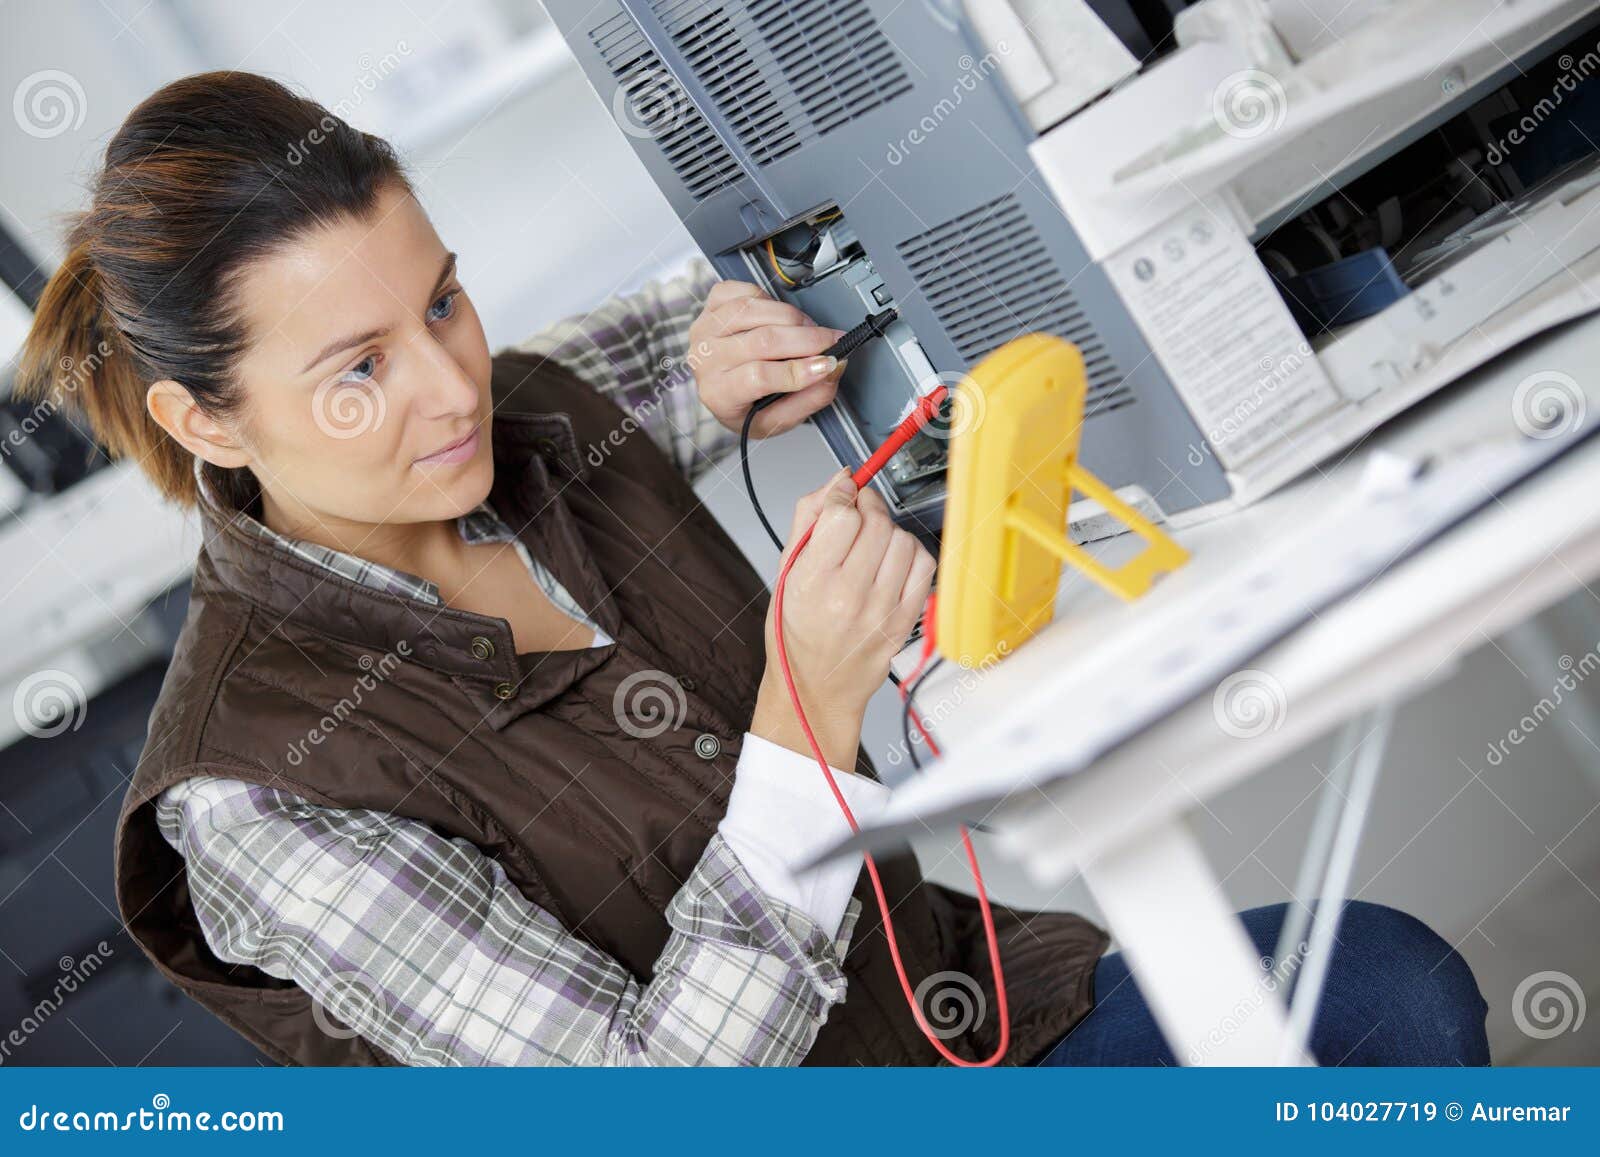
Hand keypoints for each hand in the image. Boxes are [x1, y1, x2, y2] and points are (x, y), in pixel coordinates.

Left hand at [688, 280, 846, 438]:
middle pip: (762, 340)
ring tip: (808, 330)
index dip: (798, 369)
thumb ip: (811, 398)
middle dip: (806, 339)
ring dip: (792, 316)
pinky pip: (743, 291)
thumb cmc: (746, 405)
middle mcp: (706, 359)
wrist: (719, 389)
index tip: (828, 363)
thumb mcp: (779, 420)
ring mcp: (705, 329)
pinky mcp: (711, 306)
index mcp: (719, 394)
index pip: (759, 376)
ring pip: (754, 310)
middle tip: (831, 341)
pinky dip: (770, 299)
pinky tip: (778, 316)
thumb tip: (834, 368)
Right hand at [750, 470, 936, 769]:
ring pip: (902, 539)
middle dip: (867, 508)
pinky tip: (891, 562)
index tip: (841, 495)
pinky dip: (910, 553)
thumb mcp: (785, 572)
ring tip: (870, 545)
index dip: (842, 495)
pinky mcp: (905, 619)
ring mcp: (882, 610)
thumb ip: (807, 519)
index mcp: (812, 582)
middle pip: (875, 522)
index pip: (841, 513)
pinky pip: (923, 564)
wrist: (816, 686)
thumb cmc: (796, 633)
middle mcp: (849, 596)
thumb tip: (837, 480)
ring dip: (888, 531)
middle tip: (856, 516)